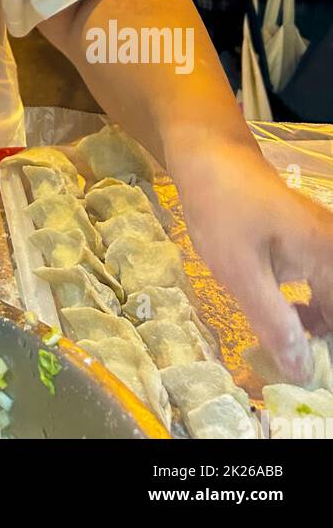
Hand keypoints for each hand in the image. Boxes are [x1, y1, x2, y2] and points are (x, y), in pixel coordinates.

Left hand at [170, 139, 332, 382]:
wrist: (208, 153)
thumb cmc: (222, 207)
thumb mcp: (241, 272)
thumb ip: (275, 323)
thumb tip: (304, 373)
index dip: (329, 352)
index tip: (311, 375)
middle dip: (324, 346)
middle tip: (295, 372)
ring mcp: (325, 246)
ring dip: (318, 333)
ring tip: (288, 354)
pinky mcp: (308, 244)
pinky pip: (322, 288)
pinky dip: (308, 312)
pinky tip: (284, 321)